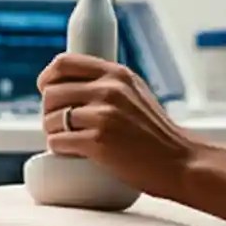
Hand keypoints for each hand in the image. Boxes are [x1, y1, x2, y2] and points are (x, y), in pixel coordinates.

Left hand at [36, 52, 197, 199]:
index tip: (46, 90)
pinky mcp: (98, 142)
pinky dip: (59, 148)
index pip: (64, 63)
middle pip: (52, 93)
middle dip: (50, 111)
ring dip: (53, 132)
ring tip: (68, 140)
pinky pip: (58, 141)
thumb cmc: (156, 134)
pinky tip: (70, 152)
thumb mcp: (136, 94)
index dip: (47, 78)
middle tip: (60, 125)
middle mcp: (109, 90)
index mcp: (117, 74)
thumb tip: (72, 86)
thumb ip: (110, 86)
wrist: (179, 162)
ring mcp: (104, 115)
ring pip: (52, 119)